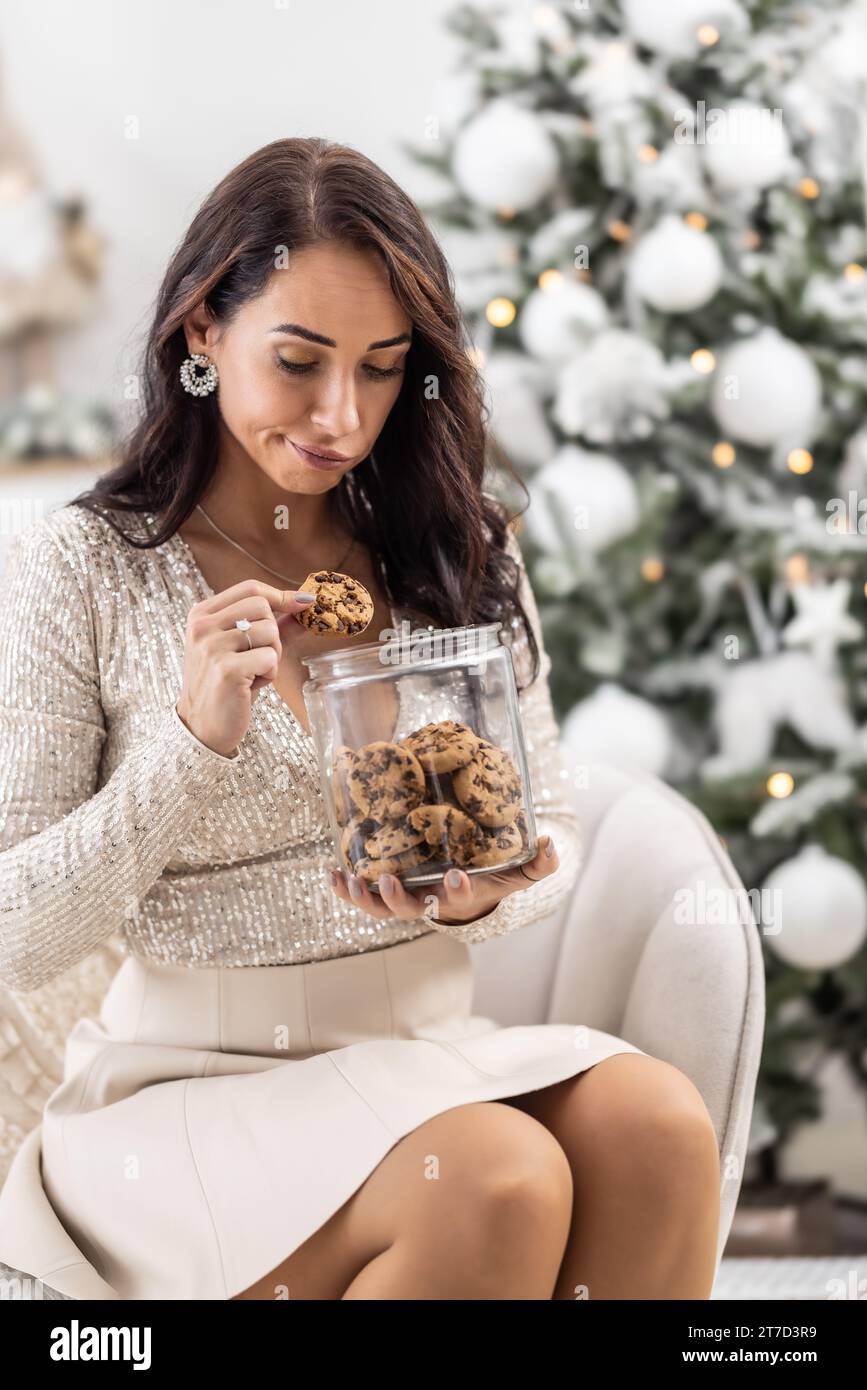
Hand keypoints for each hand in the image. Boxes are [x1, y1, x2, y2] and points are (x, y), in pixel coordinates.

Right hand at [176, 578, 314, 757]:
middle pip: (263, 607)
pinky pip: (270, 658)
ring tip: (252, 674)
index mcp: (201, 615)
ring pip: (270, 632)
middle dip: (273, 634)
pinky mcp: (227, 669)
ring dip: (272, 657)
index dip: (280, 595)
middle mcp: (202, 626)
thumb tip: (305, 604)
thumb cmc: (225, 685)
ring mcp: (212, 647)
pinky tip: (251, 687)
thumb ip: (271, 625)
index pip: (250, 588)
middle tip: (258, 659)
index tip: (301, 603)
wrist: (202, 727)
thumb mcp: (241, 649)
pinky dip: (269, 674)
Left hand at [329, 835, 559, 925]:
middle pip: (409, 910)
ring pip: (379, 909)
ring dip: (363, 897)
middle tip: (390, 882)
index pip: (461, 898)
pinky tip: (332, 874)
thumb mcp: (514, 874)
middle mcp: (428, 904)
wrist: (462, 897)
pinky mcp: (383, 895)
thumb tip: (549, 842)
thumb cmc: (488, 882)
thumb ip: (537, 863)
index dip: (459, 890)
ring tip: (349, 880)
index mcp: (459, 898)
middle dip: (398, 900)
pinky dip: (344, 890)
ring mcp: (403, 902)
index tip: (457, 876)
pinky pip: (361, 897)